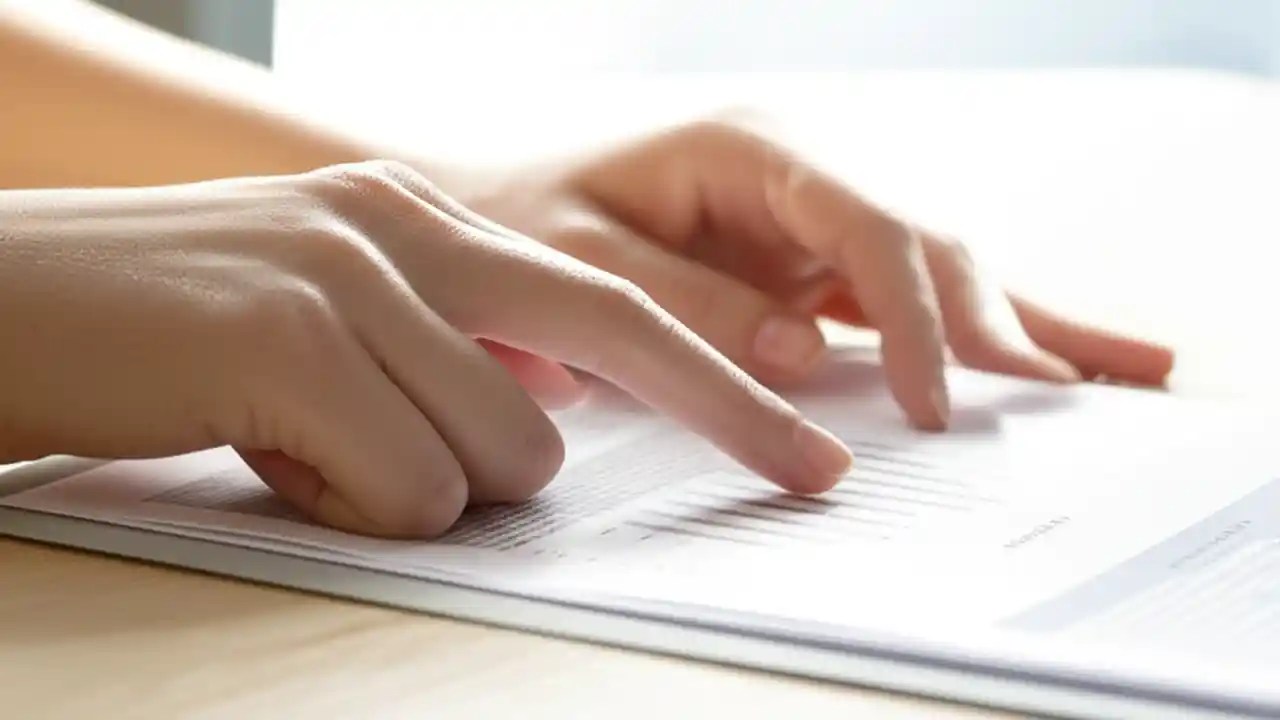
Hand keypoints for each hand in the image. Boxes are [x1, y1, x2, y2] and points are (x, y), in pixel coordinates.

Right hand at [0, 161, 852, 536]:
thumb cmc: (170, 337)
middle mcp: (402, 227)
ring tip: (316, 452)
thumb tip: (536, 434)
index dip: (721, 380)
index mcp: (422, 219)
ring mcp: (349, 277)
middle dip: (727, 420)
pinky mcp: (286, 342)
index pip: (614, 301)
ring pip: (501, 457)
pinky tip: (267, 457)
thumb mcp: (329, 320)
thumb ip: (440, 358)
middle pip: (619, 341)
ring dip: (420, 490)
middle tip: (808, 480)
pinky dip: (346, 507)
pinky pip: (405, 489)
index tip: (803, 448)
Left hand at [459, 121, 1174, 428]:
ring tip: (1118, 370)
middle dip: (991, 322)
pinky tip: (1046, 352)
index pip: (867, 228)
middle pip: (924, 242)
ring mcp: (808, 216)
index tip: (931, 408)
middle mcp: (798, 175)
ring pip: (934, 265)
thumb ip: (690, 306)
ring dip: (1014, 321)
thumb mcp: (581, 264)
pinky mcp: (805, 261)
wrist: (490, 207)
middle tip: (1055, 400)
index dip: (915, 317)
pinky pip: (902, 293)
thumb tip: (804, 354)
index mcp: (750, 152)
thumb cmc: (521, 223)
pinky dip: (973, 327)